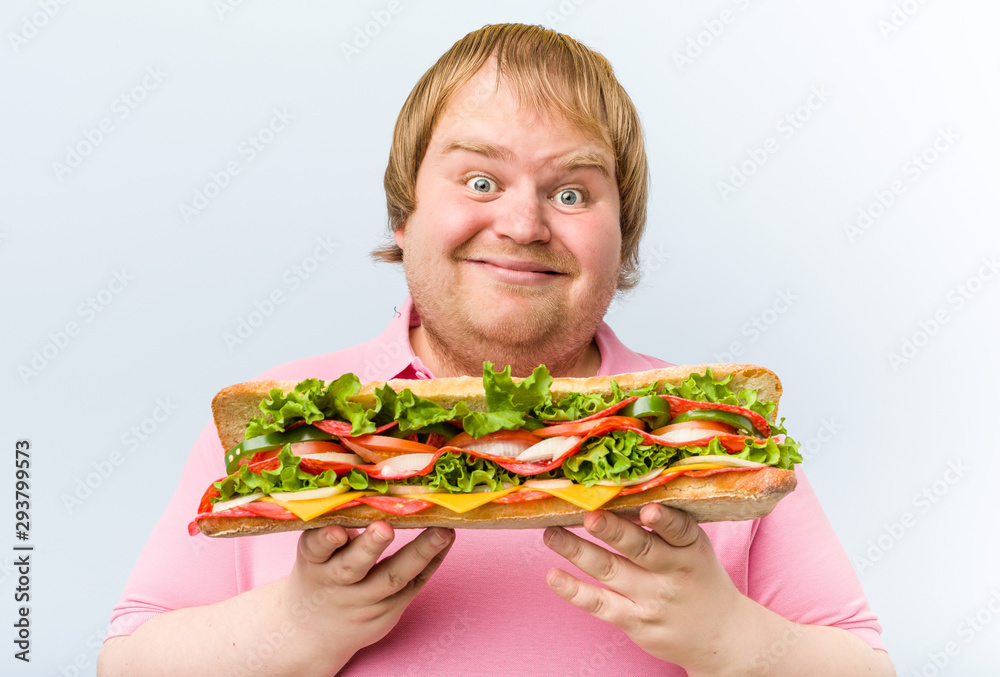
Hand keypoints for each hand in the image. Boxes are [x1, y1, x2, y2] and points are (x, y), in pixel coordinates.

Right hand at [284, 522, 454, 662]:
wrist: (315, 630)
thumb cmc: (321, 573)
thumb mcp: (315, 553)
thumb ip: (332, 526)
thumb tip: (365, 486)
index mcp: (314, 561)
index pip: (316, 549)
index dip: (326, 540)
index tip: (336, 530)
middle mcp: (337, 582)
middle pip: (353, 567)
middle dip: (370, 547)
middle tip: (385, 528)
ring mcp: (364, 601)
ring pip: (392, 578)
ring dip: (419, 553)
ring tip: (442, 531)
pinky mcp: (388, 611)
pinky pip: (413, 584)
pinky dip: (432, 560)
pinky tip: (447, 539)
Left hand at [542, 505, 749, 672]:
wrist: (720, 636)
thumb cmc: (698, 578)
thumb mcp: (695, 549)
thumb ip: (667, 524)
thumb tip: (621, 488)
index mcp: (691, 547)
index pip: (679, 530)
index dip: (664, 519)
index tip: (648, 509)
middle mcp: (673, 572)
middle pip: (640, 548)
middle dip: (612, 531)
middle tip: (588, 515)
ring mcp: (652, 599)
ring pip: (611, 571)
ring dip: (577, 551)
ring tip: (551, 534)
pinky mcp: (636, 622)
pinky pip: (602, 605)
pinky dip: (575, 591)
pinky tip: (554, 576)